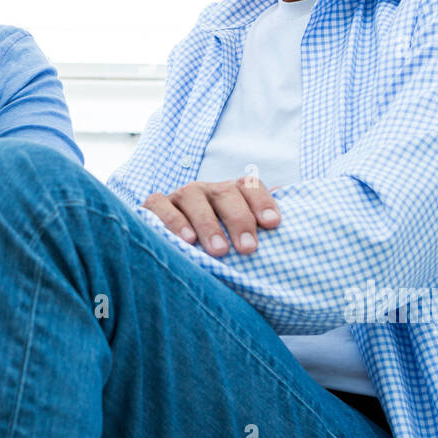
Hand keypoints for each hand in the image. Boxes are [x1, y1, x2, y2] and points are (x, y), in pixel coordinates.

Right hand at [143, 176, 280, 256]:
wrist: (169, 251)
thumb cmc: (213, 248)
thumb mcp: (236, 239)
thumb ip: (256, 226)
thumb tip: (285, 213)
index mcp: (230, 193)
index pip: (249, 186)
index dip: (262, 202)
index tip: (273, 224)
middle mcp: (206, 190)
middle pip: (225, 192)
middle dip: (239, 219)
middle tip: (248, 248)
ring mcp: (179, 196)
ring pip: (193, 198)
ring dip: (208, 223)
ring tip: (219, 251)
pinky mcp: (153, 205)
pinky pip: (160, 205)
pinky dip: (172, 221)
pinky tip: (186, 241)